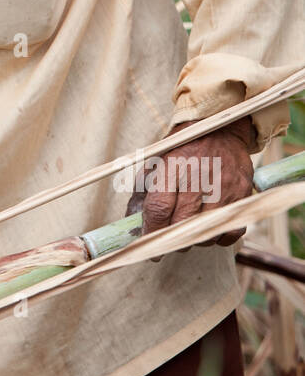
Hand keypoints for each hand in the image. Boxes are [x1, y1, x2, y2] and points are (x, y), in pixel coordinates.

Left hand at [128, 116, 255, 247]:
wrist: (220, 129)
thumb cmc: (183, 148)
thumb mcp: (157, 160)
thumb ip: (143, 190)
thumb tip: (132, 223)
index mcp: (173, 166)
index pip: (159, 208)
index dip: (151, 231)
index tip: (147, 246)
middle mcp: (199, 177)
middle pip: (182, 224)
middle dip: (171, 240)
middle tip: (167, 241)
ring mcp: (224, 186)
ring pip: (206, 232)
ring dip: (194, 239)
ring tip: (188, 230)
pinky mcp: (242, 193)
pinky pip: (230, 230)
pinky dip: (218, 237)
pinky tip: (208, 228)